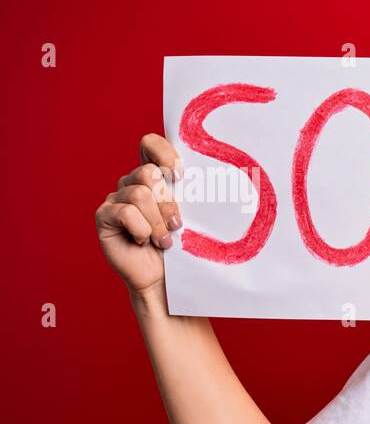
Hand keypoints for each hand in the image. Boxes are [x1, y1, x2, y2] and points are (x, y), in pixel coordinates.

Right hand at [95, 133, 184, 304]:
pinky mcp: (104, 216)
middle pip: (149, 173)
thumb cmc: (179, 247)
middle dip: (168, 202)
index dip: (164, 153)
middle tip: (176, 225)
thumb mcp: (190, 216)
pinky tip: (144, 242)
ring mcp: (115, 198)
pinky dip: (142, 230)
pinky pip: (126, 212)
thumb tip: (210, 174)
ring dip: (157, 222)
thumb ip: (190, 193)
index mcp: (153, 177)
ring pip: (140, 193)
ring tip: (163, 241)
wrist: (163, 278)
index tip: (181, 175)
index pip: (150, 144)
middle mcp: (131, 183)